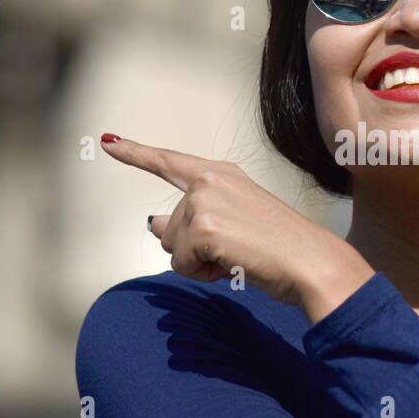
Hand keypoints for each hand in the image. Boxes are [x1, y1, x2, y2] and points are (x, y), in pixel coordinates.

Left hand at [101, 135, 374, 320]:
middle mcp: (210, 180)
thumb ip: (191, 222)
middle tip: (236, 251)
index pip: (169, 162)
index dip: (135, 153)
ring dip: (198, 264)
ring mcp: (205, 201)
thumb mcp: (232, 227)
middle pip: (168, 227)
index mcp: (222, 174)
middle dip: (191, 250)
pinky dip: (203, 274)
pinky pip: (181, 264)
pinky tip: (232, 265)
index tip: (107, 142)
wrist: (311, 262)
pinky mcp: (203, 227)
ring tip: (238, 257)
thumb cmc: (280, 249)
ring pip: (172, 247)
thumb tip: (152, 224)